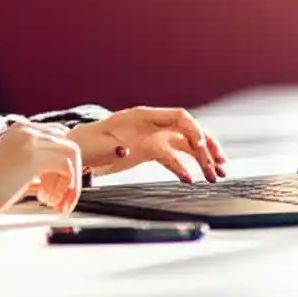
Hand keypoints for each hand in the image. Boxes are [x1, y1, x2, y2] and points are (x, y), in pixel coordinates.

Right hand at [0, 124, 82, 222]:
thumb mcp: (13, 174)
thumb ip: (33, 173)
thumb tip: (51, 182)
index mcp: (19, 131)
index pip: (58, 139)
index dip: (63, 166)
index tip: (56, 190)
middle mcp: (26, 130)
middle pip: (69, 144)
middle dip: (71, 173)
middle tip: (59, 198)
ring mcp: (30, 140)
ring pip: (73, 153)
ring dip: (71, 181)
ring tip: (55, 202)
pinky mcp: (33, 156)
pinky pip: (68, 165)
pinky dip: (68, 186)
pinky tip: (52, 202)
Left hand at [68, 107, 226, 182]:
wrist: (79, 150)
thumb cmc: (88, 144)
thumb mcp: (98, 145)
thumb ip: (112, 147)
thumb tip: (123, 152)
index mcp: (144, 116)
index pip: (179, 116)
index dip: (195, 130)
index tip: (203, 148)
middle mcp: (153, 124)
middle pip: (188, 131)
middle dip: (206, 148)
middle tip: (218, 167)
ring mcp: (153, 137)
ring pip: (185, 144)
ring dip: (202, 158)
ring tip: (216, 174)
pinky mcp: (150, 151)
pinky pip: (174, 157)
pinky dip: (185, 167)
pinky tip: (192, 179)